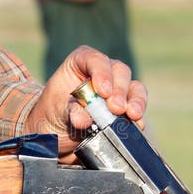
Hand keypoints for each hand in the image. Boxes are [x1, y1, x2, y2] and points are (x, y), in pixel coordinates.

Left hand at [24, 45, 146, 156]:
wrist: (58, 133)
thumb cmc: (55, 114)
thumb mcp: (57, 111)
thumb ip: (71, 111)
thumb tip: (85, 119)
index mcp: (81, 62)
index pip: (95, 59)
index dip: (102, 72)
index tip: (103, 91)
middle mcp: (102, 71)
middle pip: (119, 71)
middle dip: (119, 90)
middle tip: (116, 108)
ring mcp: (117, 88)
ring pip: (133, 87)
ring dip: (135, 101)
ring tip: (132, 115)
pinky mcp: (126, 106)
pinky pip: (137, 106)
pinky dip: (138, 116)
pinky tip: (137, 125)